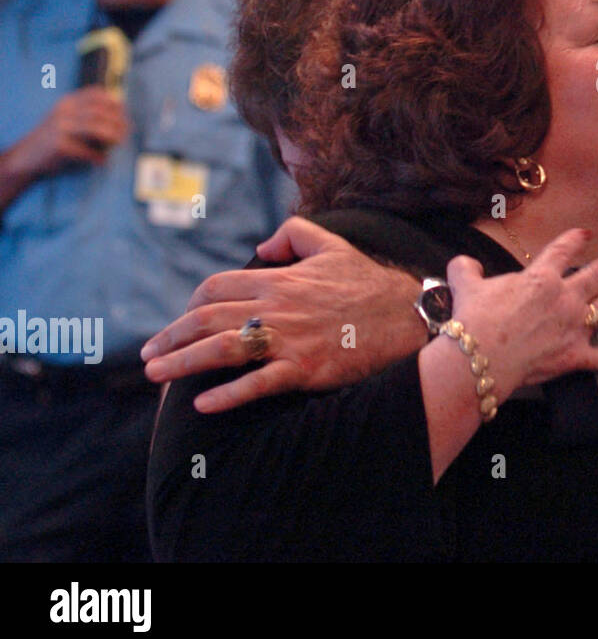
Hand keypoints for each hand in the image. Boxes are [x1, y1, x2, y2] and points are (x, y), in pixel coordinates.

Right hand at [5, 88, 127, 179]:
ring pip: (96, 129)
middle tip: (126, 133)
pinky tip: (102, 161)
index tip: (124, 114)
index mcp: (67, 102)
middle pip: (100, 113)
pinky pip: (87, 151)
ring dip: (113, 138)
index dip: (114, 103)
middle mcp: (63, 112)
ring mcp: (60, 128)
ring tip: (118, 144)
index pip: (96, 94)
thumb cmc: (54, 137)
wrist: (26, 156)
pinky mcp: (59, 146)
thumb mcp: (67, 117)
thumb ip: (88, 113)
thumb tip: (123, 117)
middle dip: (118, 123)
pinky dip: (98, 157)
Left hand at [141, 217, 427, 411]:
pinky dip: (227, 395)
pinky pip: (257, 383)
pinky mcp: (305, 368)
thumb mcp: (334, 245)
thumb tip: (261, 245)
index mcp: (279, 278)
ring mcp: (289, 339)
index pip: (216, 288)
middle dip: (171, 337)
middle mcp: (277, 307)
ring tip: (157, 376)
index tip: (180, 323)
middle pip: (207, 318)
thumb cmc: (371, 283)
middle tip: (149, 356)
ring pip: (222, 349)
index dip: (190, 305)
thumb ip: (295, 233)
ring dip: (182, 363)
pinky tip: (202, 404)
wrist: (407, 316)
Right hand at [441, 229, 597, 400]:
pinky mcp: (573, 355)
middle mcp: (564, 297)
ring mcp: (573, 326)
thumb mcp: (466, 286)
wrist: (477, 357)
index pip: (561, 251)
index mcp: (540, 278)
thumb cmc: (472, 320)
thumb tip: (462, 263)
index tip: (585, 233)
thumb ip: (467, 270)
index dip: (574, 240)